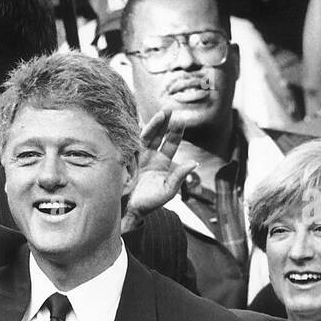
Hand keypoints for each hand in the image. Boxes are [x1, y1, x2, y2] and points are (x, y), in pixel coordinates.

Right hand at [122, 109, 192, 230]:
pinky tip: (141, 123)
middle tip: (170, 109)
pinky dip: (135, 132)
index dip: (176, 132)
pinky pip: (131, 143)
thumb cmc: (149, 203)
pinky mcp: (126, 158)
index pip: (171, 142)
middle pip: (159, 135)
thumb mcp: (168, 191)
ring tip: (161, 114)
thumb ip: (180, 176)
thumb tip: (194, 163)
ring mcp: (137, 156)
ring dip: (153, 124)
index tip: (181, 121)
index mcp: (162, 162)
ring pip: (146, 136)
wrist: (128, 211)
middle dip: (164, 122)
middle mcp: (151, 156)